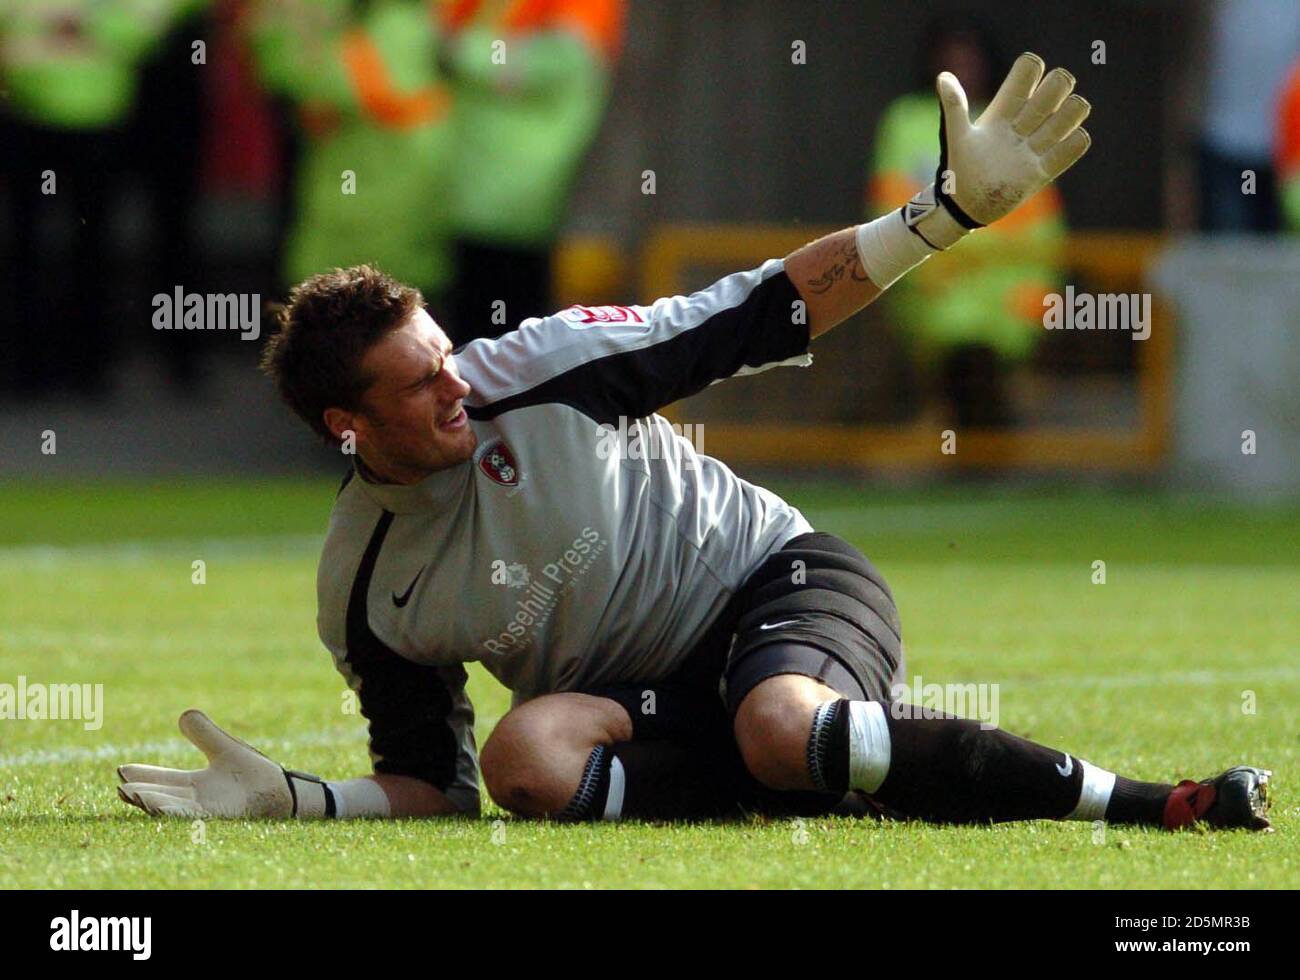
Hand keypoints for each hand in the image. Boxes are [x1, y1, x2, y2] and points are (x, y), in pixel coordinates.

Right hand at [116, 709, 330, 817]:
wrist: (283, 791)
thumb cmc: (255, 773)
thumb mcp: (224, 749)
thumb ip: (205, 734)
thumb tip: (184, 714)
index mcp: (195, 784)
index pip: (163, 780)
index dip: (143, 775)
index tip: (121, 770)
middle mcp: (196, 799)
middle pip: (162, 796)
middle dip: (140, 793)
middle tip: (119, 789)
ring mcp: (207, 809)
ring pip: (173, 809)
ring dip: (152, 803)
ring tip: (131, 796)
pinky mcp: (220, 816)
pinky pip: (194, 816)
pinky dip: (176, 812)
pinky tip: (160, 807)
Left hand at [906, 51, 1090, 248]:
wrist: (964, 207)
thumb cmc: (958, 168)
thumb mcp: (956, 137)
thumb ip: (954, 106)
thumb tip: (943, 76)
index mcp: (1004, 109)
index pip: (1027, 75)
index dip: (1032, 69)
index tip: (1028, 77)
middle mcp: (1024, 123)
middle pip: (1055, 87)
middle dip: (1057, 86)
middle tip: (1042, 106)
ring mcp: (1036, 146)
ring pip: (1071, 114)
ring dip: (1072, 111)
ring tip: (1057, 123)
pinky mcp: (1044, 171)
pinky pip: (1073, 148)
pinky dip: (1076, 142)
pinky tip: (1070, 141)